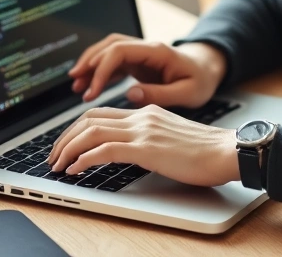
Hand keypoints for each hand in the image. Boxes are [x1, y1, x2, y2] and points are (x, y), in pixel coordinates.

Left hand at [45, 104, 240, 186]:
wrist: (227, 151)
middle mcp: (142, 116)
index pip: (102, 113)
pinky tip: (75, 170)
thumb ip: (152, 138)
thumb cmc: (207, 152)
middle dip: (65, 137)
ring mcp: (143, 131)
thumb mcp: (172, 138)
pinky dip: (83, 159)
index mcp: (148, 112)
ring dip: (68, 149)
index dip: (77, 127)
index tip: (67, 143)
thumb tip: (134, 152)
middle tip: (54, 155)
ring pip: (91, 132)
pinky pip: (104, 150)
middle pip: (89, 118)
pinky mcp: (146, 148)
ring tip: (57, 165)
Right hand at [69, 34, 225, 108]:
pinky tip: (89, 87)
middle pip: (109, 46)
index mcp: (157, 51)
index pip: (120, 51)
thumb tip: (130, 94)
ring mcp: (140, 54)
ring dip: (90, 65)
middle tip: (76, 84)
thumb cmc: (201, 81)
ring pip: (108, 51)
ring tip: (76, 86)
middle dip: (89, 64)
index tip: (93, 91)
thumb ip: (160, 94)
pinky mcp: (138, 62)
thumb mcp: (188, 93)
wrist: (208, 70)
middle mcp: (145, 48)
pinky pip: (113, 62)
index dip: (102, 69)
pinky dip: (99, 72)